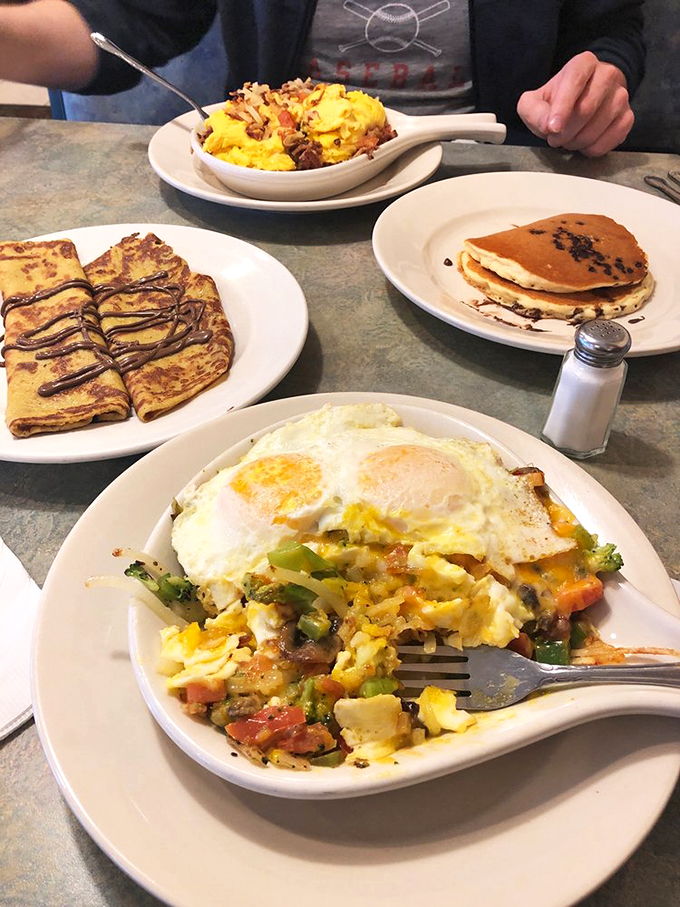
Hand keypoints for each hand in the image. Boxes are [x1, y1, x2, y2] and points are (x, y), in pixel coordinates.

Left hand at [517, 51, 633, 156]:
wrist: (581, 101)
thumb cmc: (557, 101)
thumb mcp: (535, 102)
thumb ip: (533, 111)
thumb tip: (547, 125)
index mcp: (583, 64)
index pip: (574, 82)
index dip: (562, 108)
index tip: (552, 128)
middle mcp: (606, 75)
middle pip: (586, 109)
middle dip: (566, 132)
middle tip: (555, 138)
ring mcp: (620, 95)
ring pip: (598, 127)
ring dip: (577, 142)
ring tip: (569, 139)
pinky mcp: (627, 116)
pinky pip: (610, 140)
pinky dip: (592, 149)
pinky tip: (584, 144)